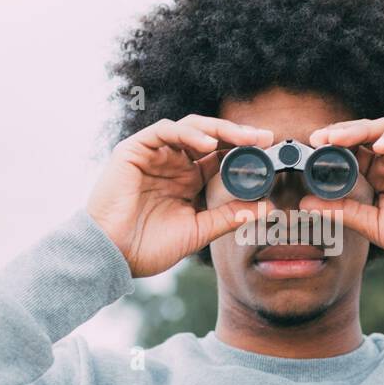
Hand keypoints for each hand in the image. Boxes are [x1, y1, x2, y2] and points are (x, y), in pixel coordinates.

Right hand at [87, 115, 273, 276]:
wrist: (112, 256)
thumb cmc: (148, 247)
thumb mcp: (198, 231)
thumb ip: (227, 217)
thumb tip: (265, 208)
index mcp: (188, 181)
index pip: (221, 157)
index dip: (245, 152)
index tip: (271, 154)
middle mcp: (173, 163)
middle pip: (211, 138)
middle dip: (239, 135)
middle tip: (265, 137)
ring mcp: (154, 154)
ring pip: (191, 128)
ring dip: (219, 129)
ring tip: (244, 138)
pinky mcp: (135, 150)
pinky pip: (165, 131)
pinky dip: (188, 133)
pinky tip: (208, 144)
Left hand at [300, 115, 383, 270]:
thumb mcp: (376, 225)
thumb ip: (345, 211)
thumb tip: (304, 204)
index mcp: (382, 176)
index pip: (353, 153)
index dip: (332, 149)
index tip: (310, 151)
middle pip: (366, 136)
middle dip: (341, 135)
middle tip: (319, 139)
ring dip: (362, 130)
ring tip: (340, 139)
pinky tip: (381, 147)